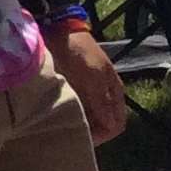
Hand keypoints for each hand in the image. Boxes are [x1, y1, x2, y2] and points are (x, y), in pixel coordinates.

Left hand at [54, 26, 127, 143]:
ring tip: (60, 131)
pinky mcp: (70, 88)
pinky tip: (54, 119)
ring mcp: (86, 92)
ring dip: (77, 125)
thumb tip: (110, 126)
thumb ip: (100, 99)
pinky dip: (67, 115)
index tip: (84, 141)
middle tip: (69, 139)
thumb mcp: (92, 74)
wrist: (58, 29)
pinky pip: (73, 109)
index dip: (103, 135)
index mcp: (113, 92)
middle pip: (101, 124)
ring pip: (86, 119)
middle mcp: (101, 96)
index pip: (116, 124)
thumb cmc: (78, 50)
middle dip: (89, 133)